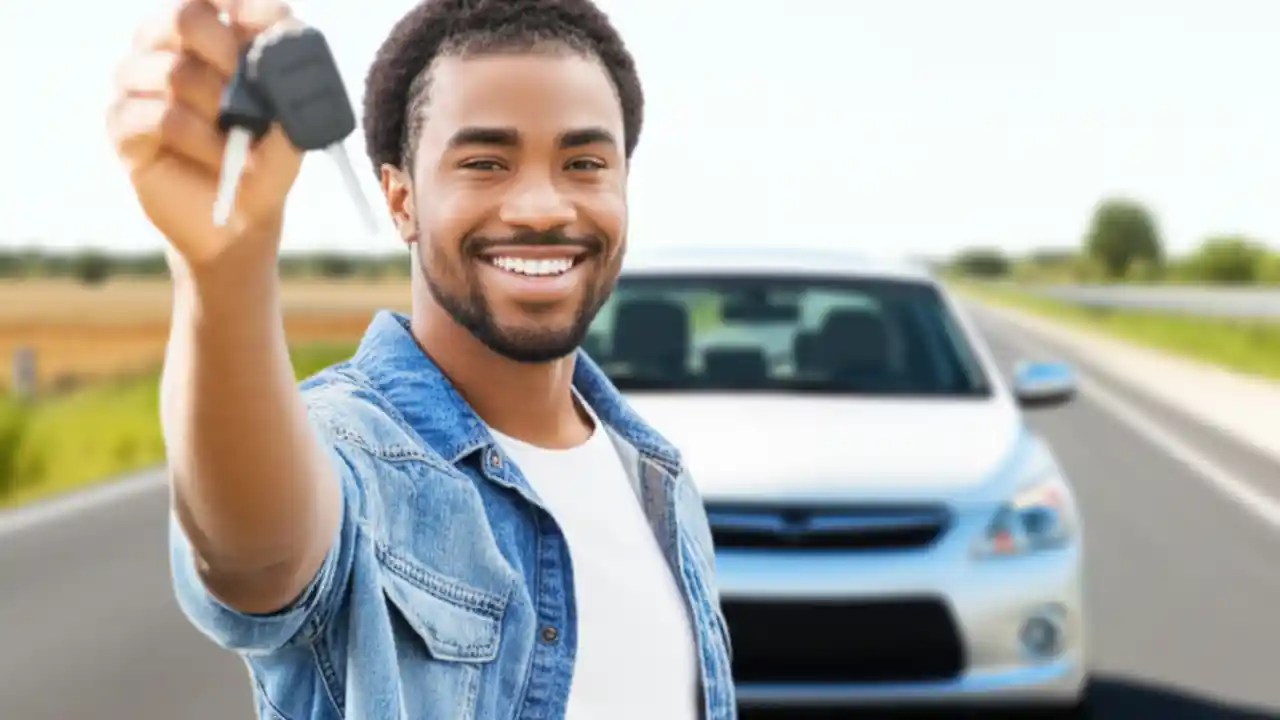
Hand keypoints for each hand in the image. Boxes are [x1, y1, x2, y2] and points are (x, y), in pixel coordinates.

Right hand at [108, 0, 302, 269]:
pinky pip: (159, 115)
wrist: (240, 223)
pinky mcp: (124, 124)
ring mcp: (140, 83)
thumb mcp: (293, 129)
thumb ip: (291, 91)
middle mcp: (171, 49)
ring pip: (172, 69)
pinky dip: (199, 140)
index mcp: (213, 38)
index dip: (238, 1)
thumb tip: (283, 54)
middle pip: (184, 15)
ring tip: (237, 139)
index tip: (264, 26)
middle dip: (225, 49)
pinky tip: (218, 157)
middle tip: (246, 84)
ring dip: (216, 108)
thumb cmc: (265, 164)